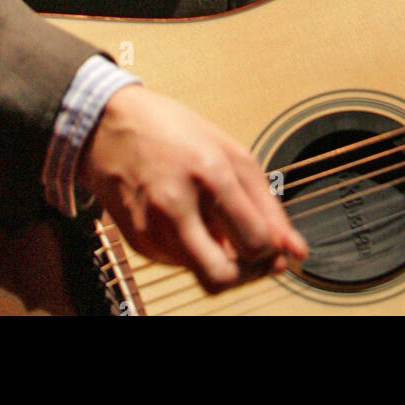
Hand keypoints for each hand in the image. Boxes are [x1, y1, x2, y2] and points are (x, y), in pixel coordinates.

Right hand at [78, 85, 308, 293]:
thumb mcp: (229, 151)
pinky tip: (190, 221)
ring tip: (221, 230)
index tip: (273, 244)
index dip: (272, 251)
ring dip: (222, 261)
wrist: (107, 127)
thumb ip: (267, 204)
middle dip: (247, 273)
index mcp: (210, 174)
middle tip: (254, 254)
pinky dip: (194, 250)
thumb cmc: (172, 131)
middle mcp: (178, 206)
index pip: (255, 242)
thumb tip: (297, 251)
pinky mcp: (138, 244)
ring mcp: (153, 229)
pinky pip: (180, 264)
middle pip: (224, 277)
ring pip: (203, 277)